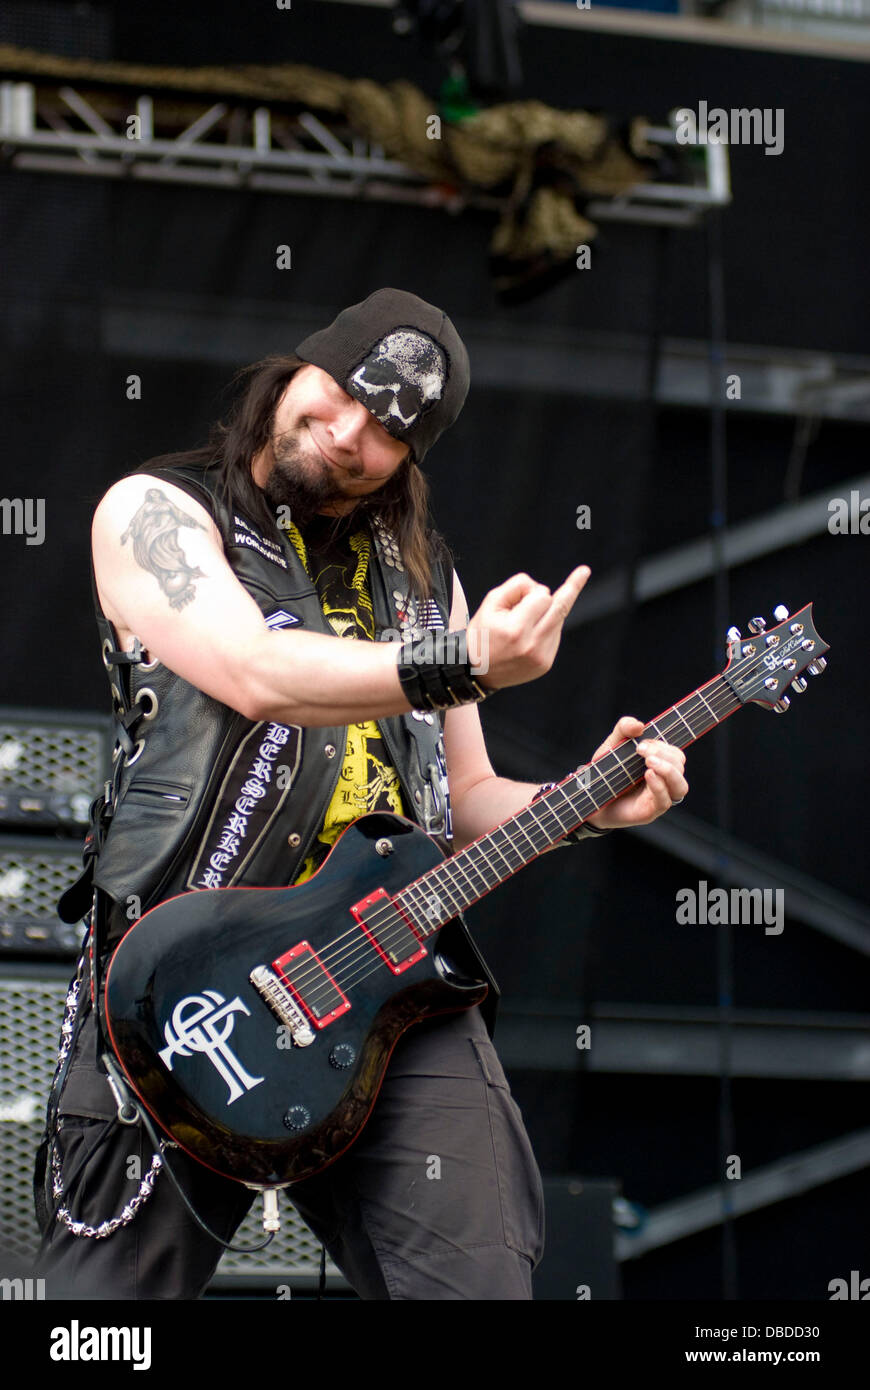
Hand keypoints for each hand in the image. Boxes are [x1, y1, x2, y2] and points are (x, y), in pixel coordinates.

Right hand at [467, 566, 589, 690]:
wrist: (476, 672)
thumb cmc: (482, 633)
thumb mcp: (490, 603)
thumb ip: (517, 587)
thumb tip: (544, 589)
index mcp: (516, 629)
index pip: (542, 597)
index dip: (532, 592)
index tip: (522, 595)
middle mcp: (532, 645)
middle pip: (560, 607)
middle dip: (571, 587)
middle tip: (584, 570)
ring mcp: (542, 657)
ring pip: (558, 620)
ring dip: (545, 613)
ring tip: (523, 623)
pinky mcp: (546, 664)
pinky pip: (554, 635)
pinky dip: (545, 628)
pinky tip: (528, 636)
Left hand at [585, 716, 687, 830]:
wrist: (590, 796)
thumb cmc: (606, 772)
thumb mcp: (612, 745)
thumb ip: (624, 729)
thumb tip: (639, 725)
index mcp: (659, 764)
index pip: (675, 754)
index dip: (662, 746)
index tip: (640, 743)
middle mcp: (663, 781)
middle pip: (680, 766)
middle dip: (663, 754)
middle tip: (640, 750)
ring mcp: (659, 797)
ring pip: (680, 786)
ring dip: (668, 770)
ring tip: (649, 762)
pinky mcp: (650, 811)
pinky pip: (664, 801)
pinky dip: (659, 786)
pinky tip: (648, 775)